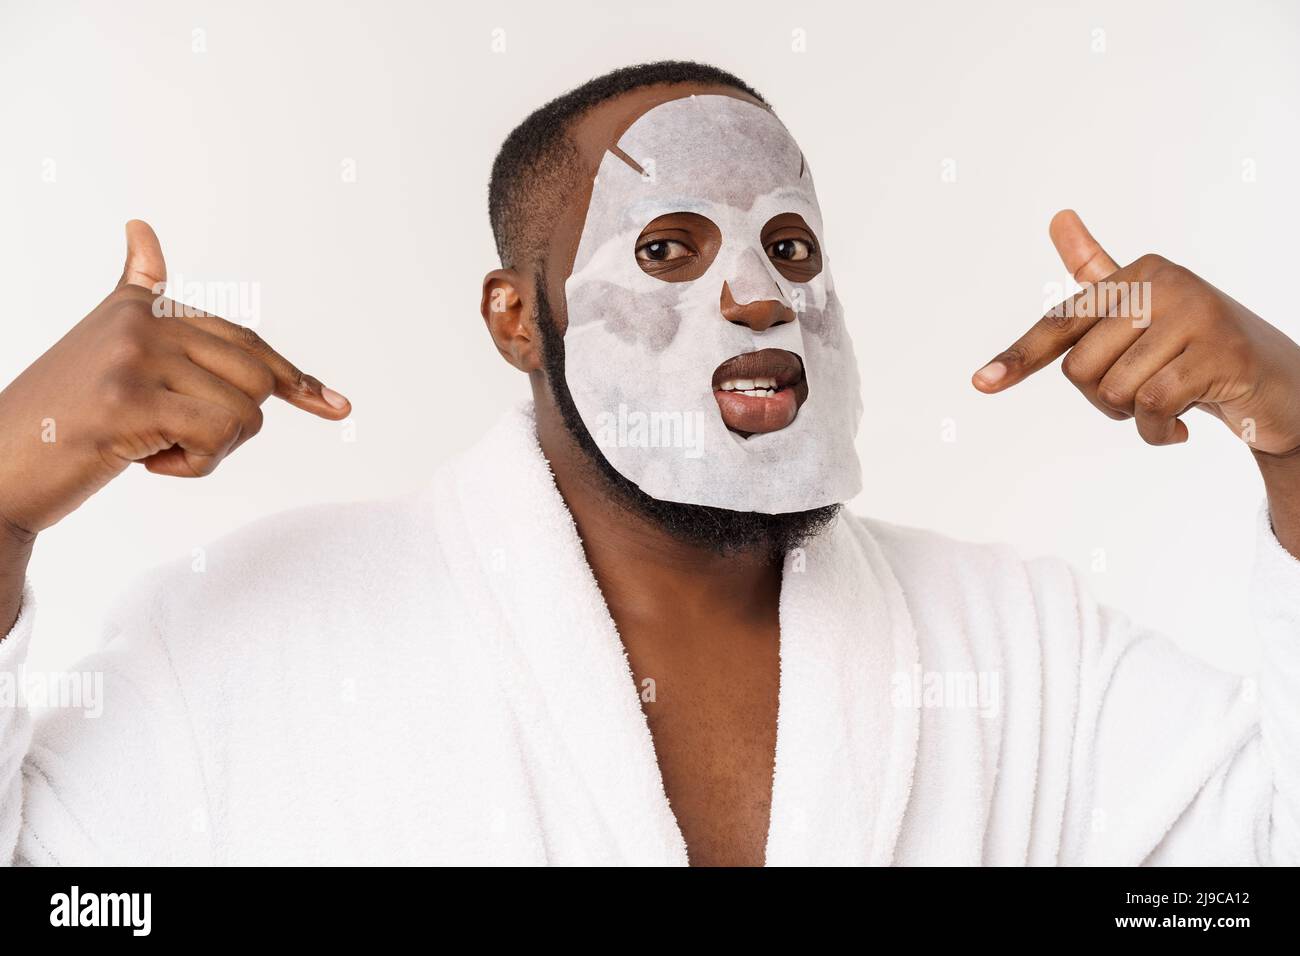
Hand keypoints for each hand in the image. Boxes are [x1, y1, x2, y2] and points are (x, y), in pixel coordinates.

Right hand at [0, 221, 350, 538]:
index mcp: (144, 306)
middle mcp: (142, 321)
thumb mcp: (104, 346)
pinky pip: (217, 436)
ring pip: (244, 413)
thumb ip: (138, 294)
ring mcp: (135, 358)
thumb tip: (141, 227)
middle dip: (235, 424)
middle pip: (256, 378)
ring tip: (153, 449)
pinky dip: (196, 466)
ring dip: (211, 451)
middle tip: (178, 439)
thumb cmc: (60, 417)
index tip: (336, 406)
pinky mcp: (131, 402)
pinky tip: (149, 464)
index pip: (246, 341)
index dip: (294, 379)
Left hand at [972, 209, 1299, 554]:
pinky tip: (1180, 429)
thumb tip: (1059, 216)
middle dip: (1101, 401)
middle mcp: (1164, 283)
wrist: (1279, 384)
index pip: (1061, 324)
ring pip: (1114, 390)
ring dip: (1134, 419)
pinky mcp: (1220, 352)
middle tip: (1142, 397)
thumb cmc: (1196, 349)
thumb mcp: (1145, 315)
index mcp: (1137, 274)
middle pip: (1079, 368)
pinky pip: (1152, 405)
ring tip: (1166, 407)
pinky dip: (1157, 430)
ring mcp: (1195, 314)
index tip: (981, 383)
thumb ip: (1100, 275)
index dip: (1019, 357)